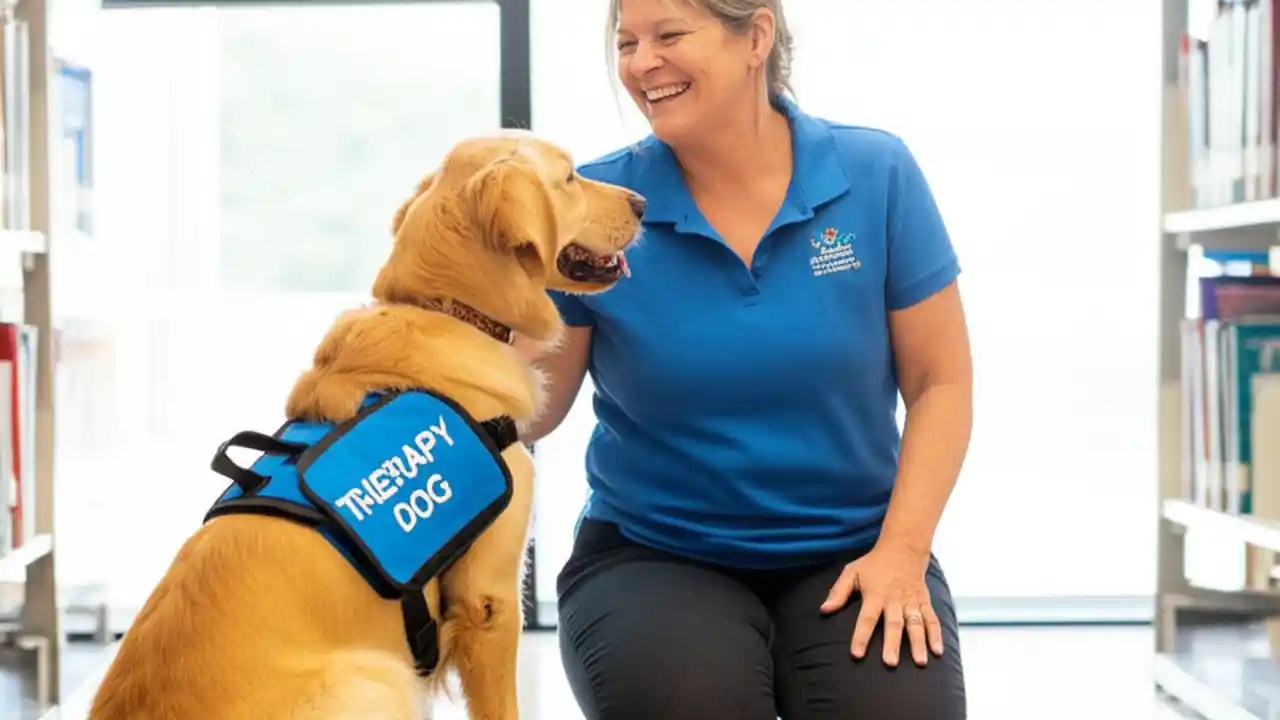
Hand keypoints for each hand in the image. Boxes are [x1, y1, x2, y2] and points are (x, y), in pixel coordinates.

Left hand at [820, 542, 943, 666]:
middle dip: (892, 644)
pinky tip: (937, 651)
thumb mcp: (851, 572)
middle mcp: (894, 599)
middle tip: (890, 663)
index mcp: (875, 594)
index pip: (866, 618)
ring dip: (918, 643)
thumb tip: (824, 610)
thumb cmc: (874, 563)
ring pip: (915, 624)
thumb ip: (838, 592)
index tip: (857, 654)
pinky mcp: (924, 601)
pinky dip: (936, 635)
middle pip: (893, 624)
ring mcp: (911, 601)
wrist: (902, 548)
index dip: (861, 636)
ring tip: (919, 662)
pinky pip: (931, 619)